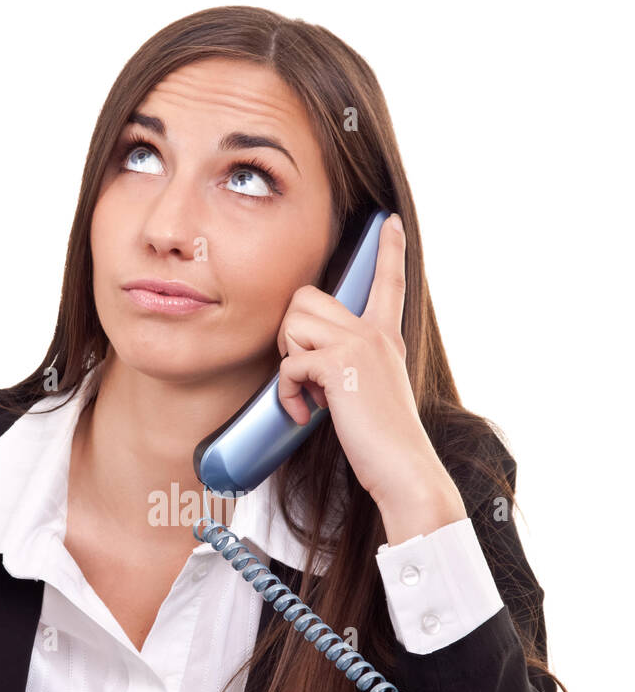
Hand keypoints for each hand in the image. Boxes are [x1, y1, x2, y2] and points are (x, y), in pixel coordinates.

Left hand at [275, 213, 457, 521]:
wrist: (403, 468)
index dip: (389, 249)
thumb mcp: (373, 392)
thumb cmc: (383, 443)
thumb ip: (351, 368)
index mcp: (387, 336)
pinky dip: (288, 392)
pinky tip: (306, 413)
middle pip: (306, 297)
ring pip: (293, 323)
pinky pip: (290, 363)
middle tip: (303, 371)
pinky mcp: (341, 366)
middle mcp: (375, 333)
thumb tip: (312, 364)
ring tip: (311, 395)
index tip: (389, 222)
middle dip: (289, 334)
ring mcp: (359, 345)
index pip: (389, 281)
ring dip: (288, 361)